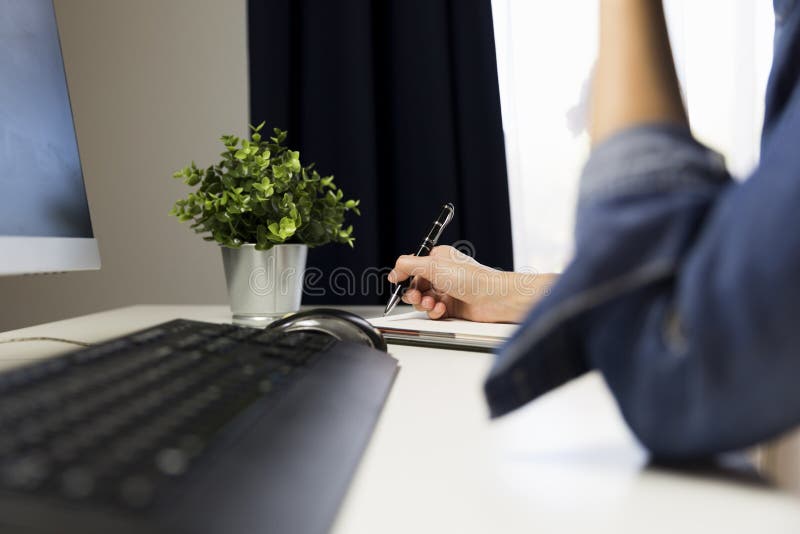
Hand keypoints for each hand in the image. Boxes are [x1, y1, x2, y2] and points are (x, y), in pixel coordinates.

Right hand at [387, 246, 556, 322]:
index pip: (413, 267)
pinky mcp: (452, 307)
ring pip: (423, 300)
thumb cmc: (472, 278)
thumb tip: (393, 273)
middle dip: (413, 293)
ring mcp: (447, 291)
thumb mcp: (433, 265)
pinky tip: (441, 310)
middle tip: (417, 297)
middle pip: (416, 286)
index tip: (399, 283)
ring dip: (424, 304)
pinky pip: (434, 311)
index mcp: (438, 258)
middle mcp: (442, 274)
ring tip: (432, 304)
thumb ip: (408, 266)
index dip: (405, 277)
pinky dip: (434, 312)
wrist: (494, 298)